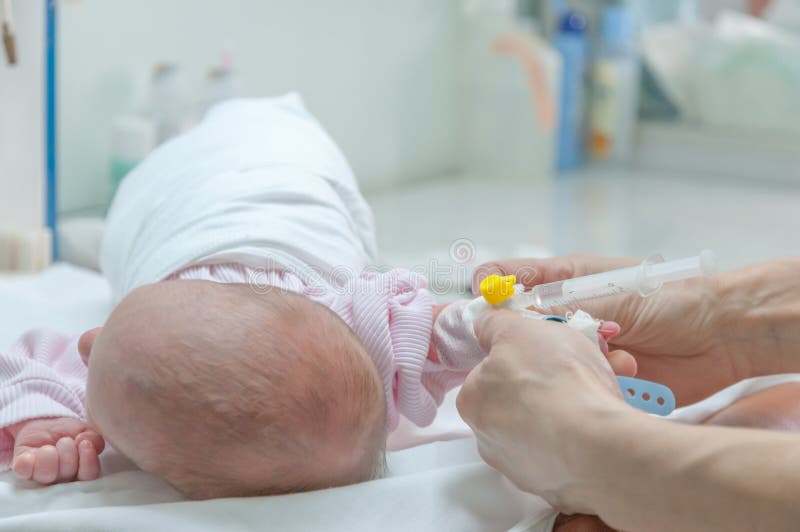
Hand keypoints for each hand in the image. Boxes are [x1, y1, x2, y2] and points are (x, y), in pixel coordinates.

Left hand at [8, 417, 104, 483]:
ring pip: (46, 474)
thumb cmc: (67, 432)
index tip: (84, 444)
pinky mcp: (23, 470)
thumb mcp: (84, 431)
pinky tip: (31, 453)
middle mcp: (61, 480)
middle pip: (68, 475)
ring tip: (49, 446)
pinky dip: (27, 461)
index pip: (88, 476)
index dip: (88, 462)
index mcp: (79, 472)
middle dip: (68, 454)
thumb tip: (90, 442)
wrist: (44, 425)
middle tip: (65, 441)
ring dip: (50, 455)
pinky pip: (24, 470)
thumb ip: (94, 439)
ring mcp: (40, 477)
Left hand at [457, 310, 625, 510]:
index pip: (489, 373)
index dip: (519, 357)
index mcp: (472, 402)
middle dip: (545, 383)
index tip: (544, 352)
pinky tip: (599, 423)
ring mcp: (521, 468)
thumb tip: (485, 325)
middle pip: (517, 400)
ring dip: (567, 409)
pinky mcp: (553, 488)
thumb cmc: (555, 380)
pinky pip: (567, 453)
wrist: (599, 445)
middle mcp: (488, 440)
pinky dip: (581, 437)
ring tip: (596, 393)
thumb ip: (495, 324)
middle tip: (576, 368)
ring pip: (545, 427)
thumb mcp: (520, 330)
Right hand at [473, 255, 745, 404]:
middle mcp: (566, 314)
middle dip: (519, 337)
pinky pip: (576, 383)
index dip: (488, 289)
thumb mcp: (609, 293)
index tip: (478, 306)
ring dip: (569, 360)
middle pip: (519, 325)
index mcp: (565, 281)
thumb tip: (513, 317)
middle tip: (524, 344)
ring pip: (546, 359)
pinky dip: (593, 380)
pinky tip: (625, 372)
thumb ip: (560, 307)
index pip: (509, 278)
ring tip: (610, 353)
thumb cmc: (670, 298)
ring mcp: (581, 347)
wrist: (723, 336)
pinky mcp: (598, 376)